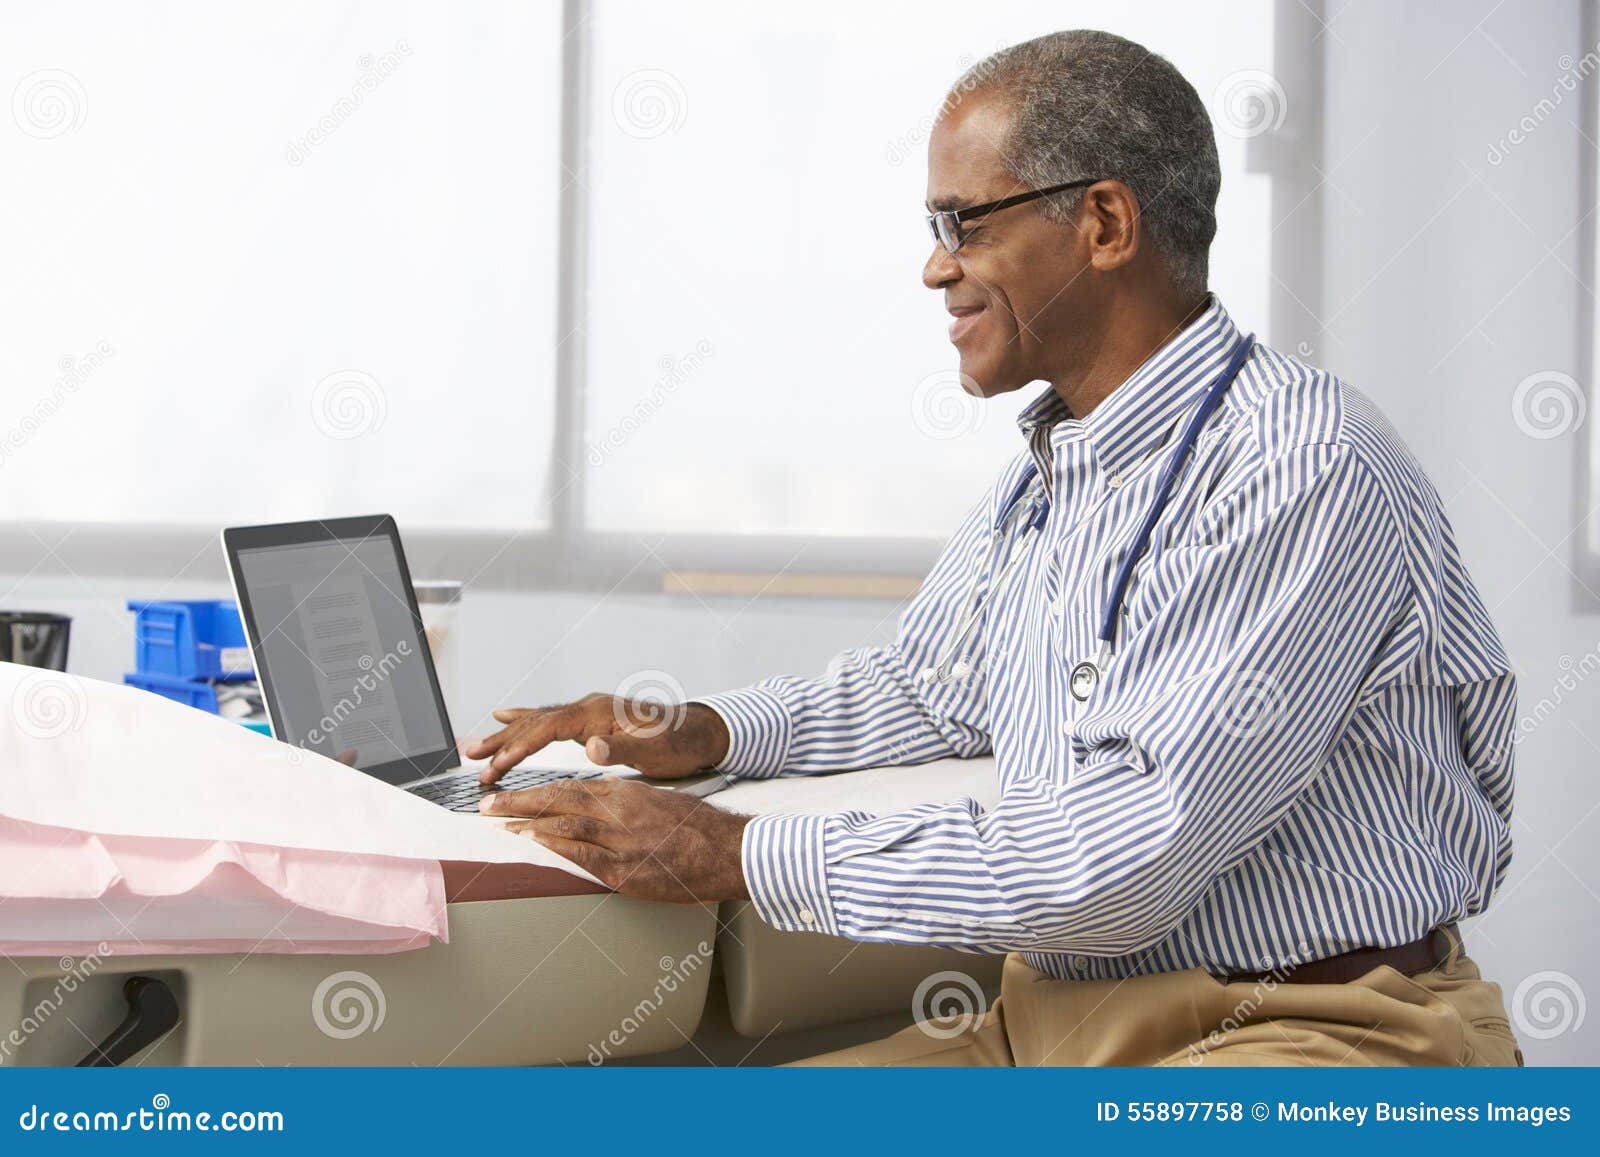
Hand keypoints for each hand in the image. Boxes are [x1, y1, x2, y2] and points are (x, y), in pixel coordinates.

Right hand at [465, 694, 729, 784]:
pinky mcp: (590, 720)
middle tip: (471, 758)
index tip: (498, 766)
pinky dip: (523, 721)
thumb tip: (592, 747)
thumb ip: (624, 749)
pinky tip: (505, 717)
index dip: (520, 747)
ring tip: (474, 746)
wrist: (699, 731)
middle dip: (501, 741)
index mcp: (599, 713)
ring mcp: (588, 712)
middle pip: (535, 722)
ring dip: (505, 734)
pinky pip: (548, 720)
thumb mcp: (657, 751)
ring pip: (537, 721)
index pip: (549, 728)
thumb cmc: (680, 743)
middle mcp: (589, 707)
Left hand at [480, 778, 750, 902]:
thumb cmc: (700, 830)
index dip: (538, 791)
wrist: (728, 851)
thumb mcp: (660, 802)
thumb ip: (628, 801)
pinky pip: (581, 853)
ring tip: (496, 820)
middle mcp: (619, 811)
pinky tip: (531, 841)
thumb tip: (604, 797)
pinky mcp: (625, 868)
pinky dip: (553, 844)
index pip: (571, 787)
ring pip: (564, 821)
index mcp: (627, 794)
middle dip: (519, 800)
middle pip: (559, 799)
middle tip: (487, 802)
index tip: (515, 793)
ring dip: (525, 820)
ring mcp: (620, 839)